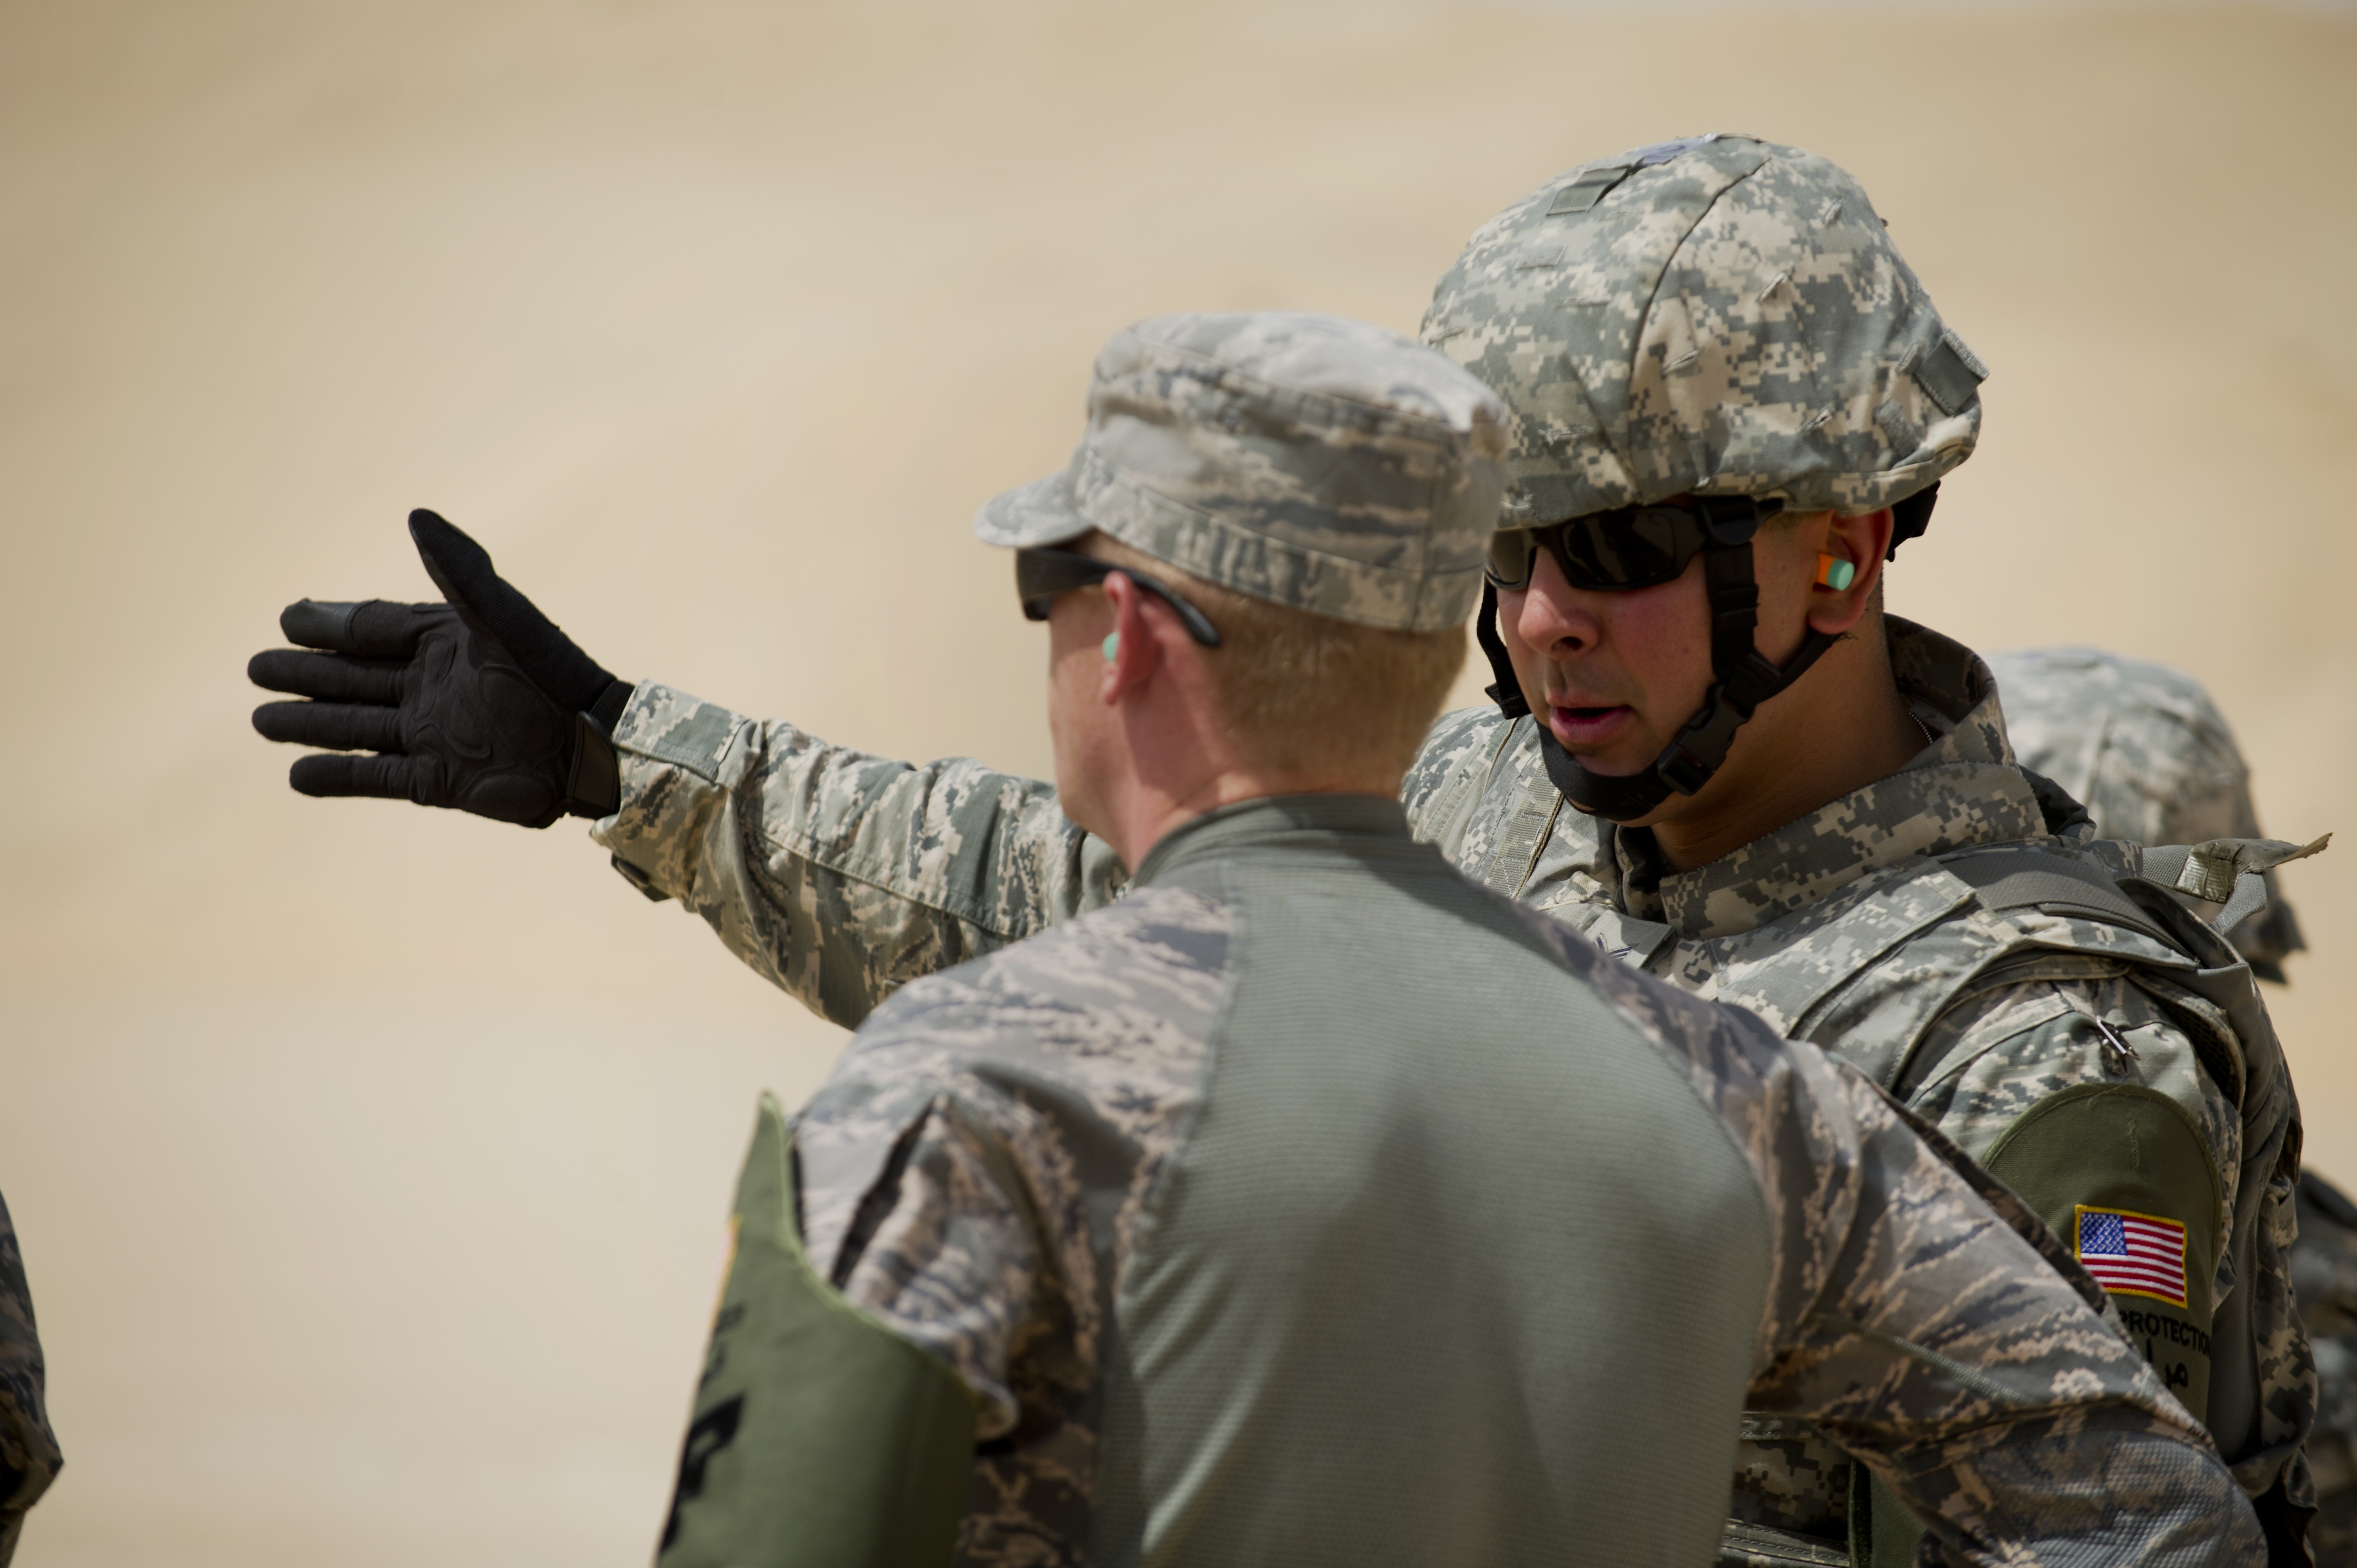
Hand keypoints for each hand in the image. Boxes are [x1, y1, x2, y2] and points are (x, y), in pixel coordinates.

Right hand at [249, 509, 631, 827]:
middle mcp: (431, 689)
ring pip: (356, 727)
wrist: (593, 746)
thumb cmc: (553, 675)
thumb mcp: (502, 618)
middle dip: (307, 675)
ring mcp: (432, 735)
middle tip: (257, 668)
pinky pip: (376, 778)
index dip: (330, 626)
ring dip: (310, 723)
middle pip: (354, 679)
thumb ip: (460, 571)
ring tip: (262, 720)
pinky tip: (297, 776)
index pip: (373, 632)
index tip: (288, 618)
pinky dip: (337, 777)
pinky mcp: (439, 780)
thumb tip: (416, 515)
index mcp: (444, 646)